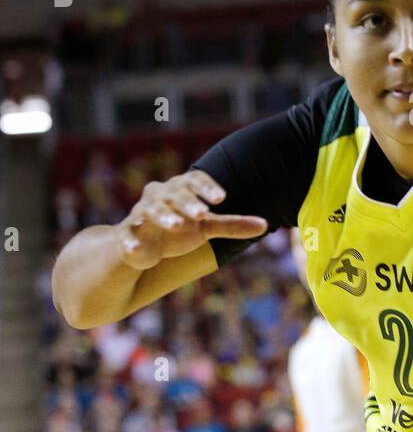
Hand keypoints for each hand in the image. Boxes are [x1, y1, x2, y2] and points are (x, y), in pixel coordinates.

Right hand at [117, 171, 267, 270]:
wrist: (141, 245)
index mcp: (179, 189)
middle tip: (203, 214)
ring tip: (178, 225)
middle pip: (174, 194)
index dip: (207, 187)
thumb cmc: (178, 229)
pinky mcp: (128, 234)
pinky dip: (131, 243)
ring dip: (164, 217)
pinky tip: (136, 250)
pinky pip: (127, 236)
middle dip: (188, 203)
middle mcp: (159, 196)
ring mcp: (141, 214)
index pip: (194, 180)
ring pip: (151, 211)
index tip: (221, 198)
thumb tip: (265, 225)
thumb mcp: (205, 227)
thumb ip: (232, 225)